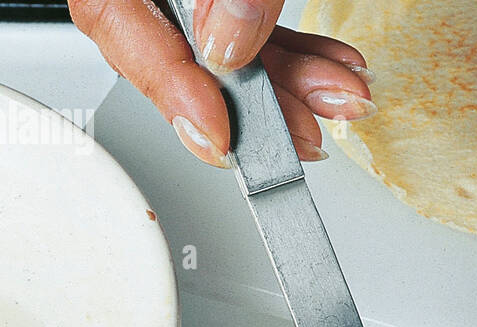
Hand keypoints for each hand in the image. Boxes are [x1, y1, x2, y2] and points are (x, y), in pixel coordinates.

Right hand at [69, 0, 374, 166]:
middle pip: (176, 46)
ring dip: (291, 88)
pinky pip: (251, 27)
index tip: (217, 136)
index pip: (113, 19)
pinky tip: (332, 77)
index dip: (165, 86)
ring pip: (224, 48)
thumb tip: (227, 43)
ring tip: (341, 101)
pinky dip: (294, 59)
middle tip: (307, 135)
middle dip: (255, 103)